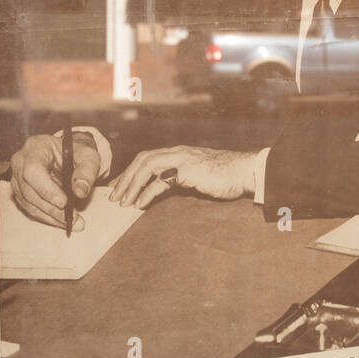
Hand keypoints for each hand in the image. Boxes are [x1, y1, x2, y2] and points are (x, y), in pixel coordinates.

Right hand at [9, 131, 102, 228]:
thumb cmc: (75, 153)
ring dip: (50, 216)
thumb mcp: (87, 156)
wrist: (67, 154)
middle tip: (71, 218)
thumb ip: (86, 171)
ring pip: (28, 202)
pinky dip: (46, 217)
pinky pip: (30, 208)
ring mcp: (18, 178)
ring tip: (71, 222)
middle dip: (51, 207)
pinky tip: (61, 221)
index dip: (46, 189)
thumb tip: (80, 191)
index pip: (33, 170)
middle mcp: (21, 163)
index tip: (63, 202)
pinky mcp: (20, 192)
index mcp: (35, 148)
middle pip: (29, 190)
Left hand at [109, 146, 256, 210]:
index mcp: (177, 152)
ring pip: (146, 167)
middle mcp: (177, 152)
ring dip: (131, 185)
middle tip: (114, 197)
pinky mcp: (187, 170)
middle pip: (141, 160)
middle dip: (125, 178)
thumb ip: (180, 178)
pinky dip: (147, 193)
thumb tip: (163, 189)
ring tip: (123, 202)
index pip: (146, 158)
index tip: (119, 188)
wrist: (244, 170)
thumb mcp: (197, 175)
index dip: (130, 172)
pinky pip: (161, 181)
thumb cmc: (224, 175)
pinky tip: (140, 205)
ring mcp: (182, 159)